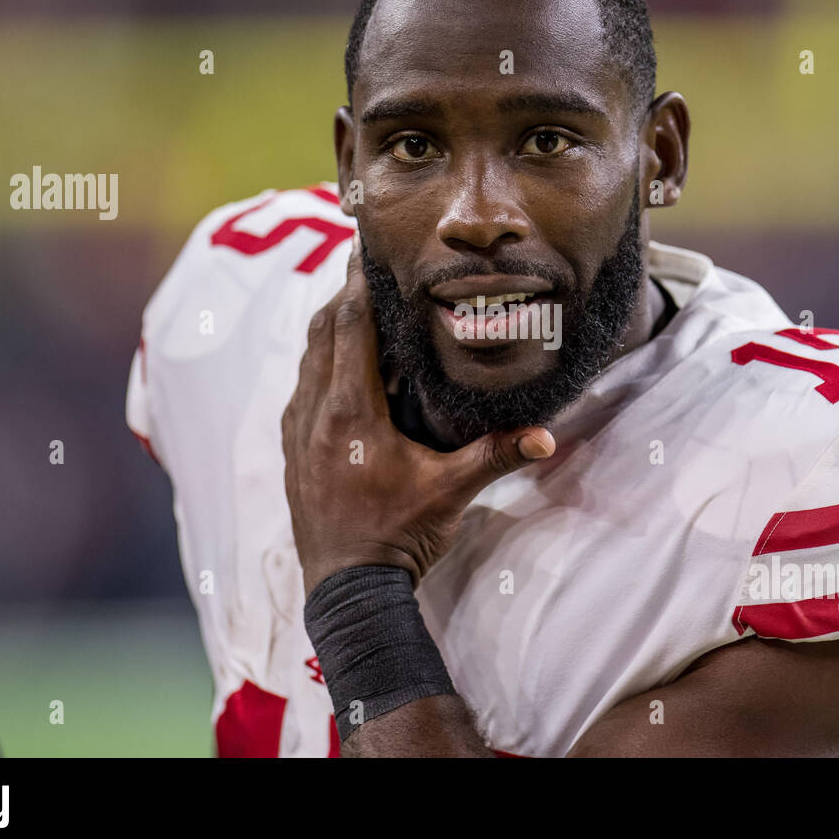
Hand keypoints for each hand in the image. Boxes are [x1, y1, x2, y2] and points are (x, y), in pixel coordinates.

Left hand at [282, 240, 555, 594]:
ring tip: (356, 306)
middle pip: (321, 332)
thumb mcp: (451, 494)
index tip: (367, 249)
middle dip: (343, 295)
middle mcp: (314, 412)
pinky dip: (319, 363)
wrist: (346, 590)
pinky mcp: (291, 451)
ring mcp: (297, 432)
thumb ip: (497, 456)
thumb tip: (547, 435)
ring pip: (306, 359)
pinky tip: (341, 367)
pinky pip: (301, 389)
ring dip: (329, 328)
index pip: (349, 326)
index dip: (357, 284)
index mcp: (350, 411)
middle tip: (365, 266)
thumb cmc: (397, 537)